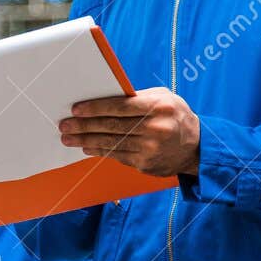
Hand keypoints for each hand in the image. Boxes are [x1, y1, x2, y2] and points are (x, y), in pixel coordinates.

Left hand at [59, 87, 200, 177]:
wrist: (196, 148)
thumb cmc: (175, 116)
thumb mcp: (164, 98)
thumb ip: (138, 97)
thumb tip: (105, 96)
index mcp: (159, 107)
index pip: (120, 107)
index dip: (95, 108)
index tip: (76, 109)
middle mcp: (155, 128)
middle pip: (111, 127)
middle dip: (84, 126)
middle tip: (64, 125)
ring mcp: (150, 149)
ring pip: (111, 144)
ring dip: (86, 140)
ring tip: (68, 138)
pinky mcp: (145, 164)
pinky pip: (117, 156)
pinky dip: (99, 151)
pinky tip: (87, 147)